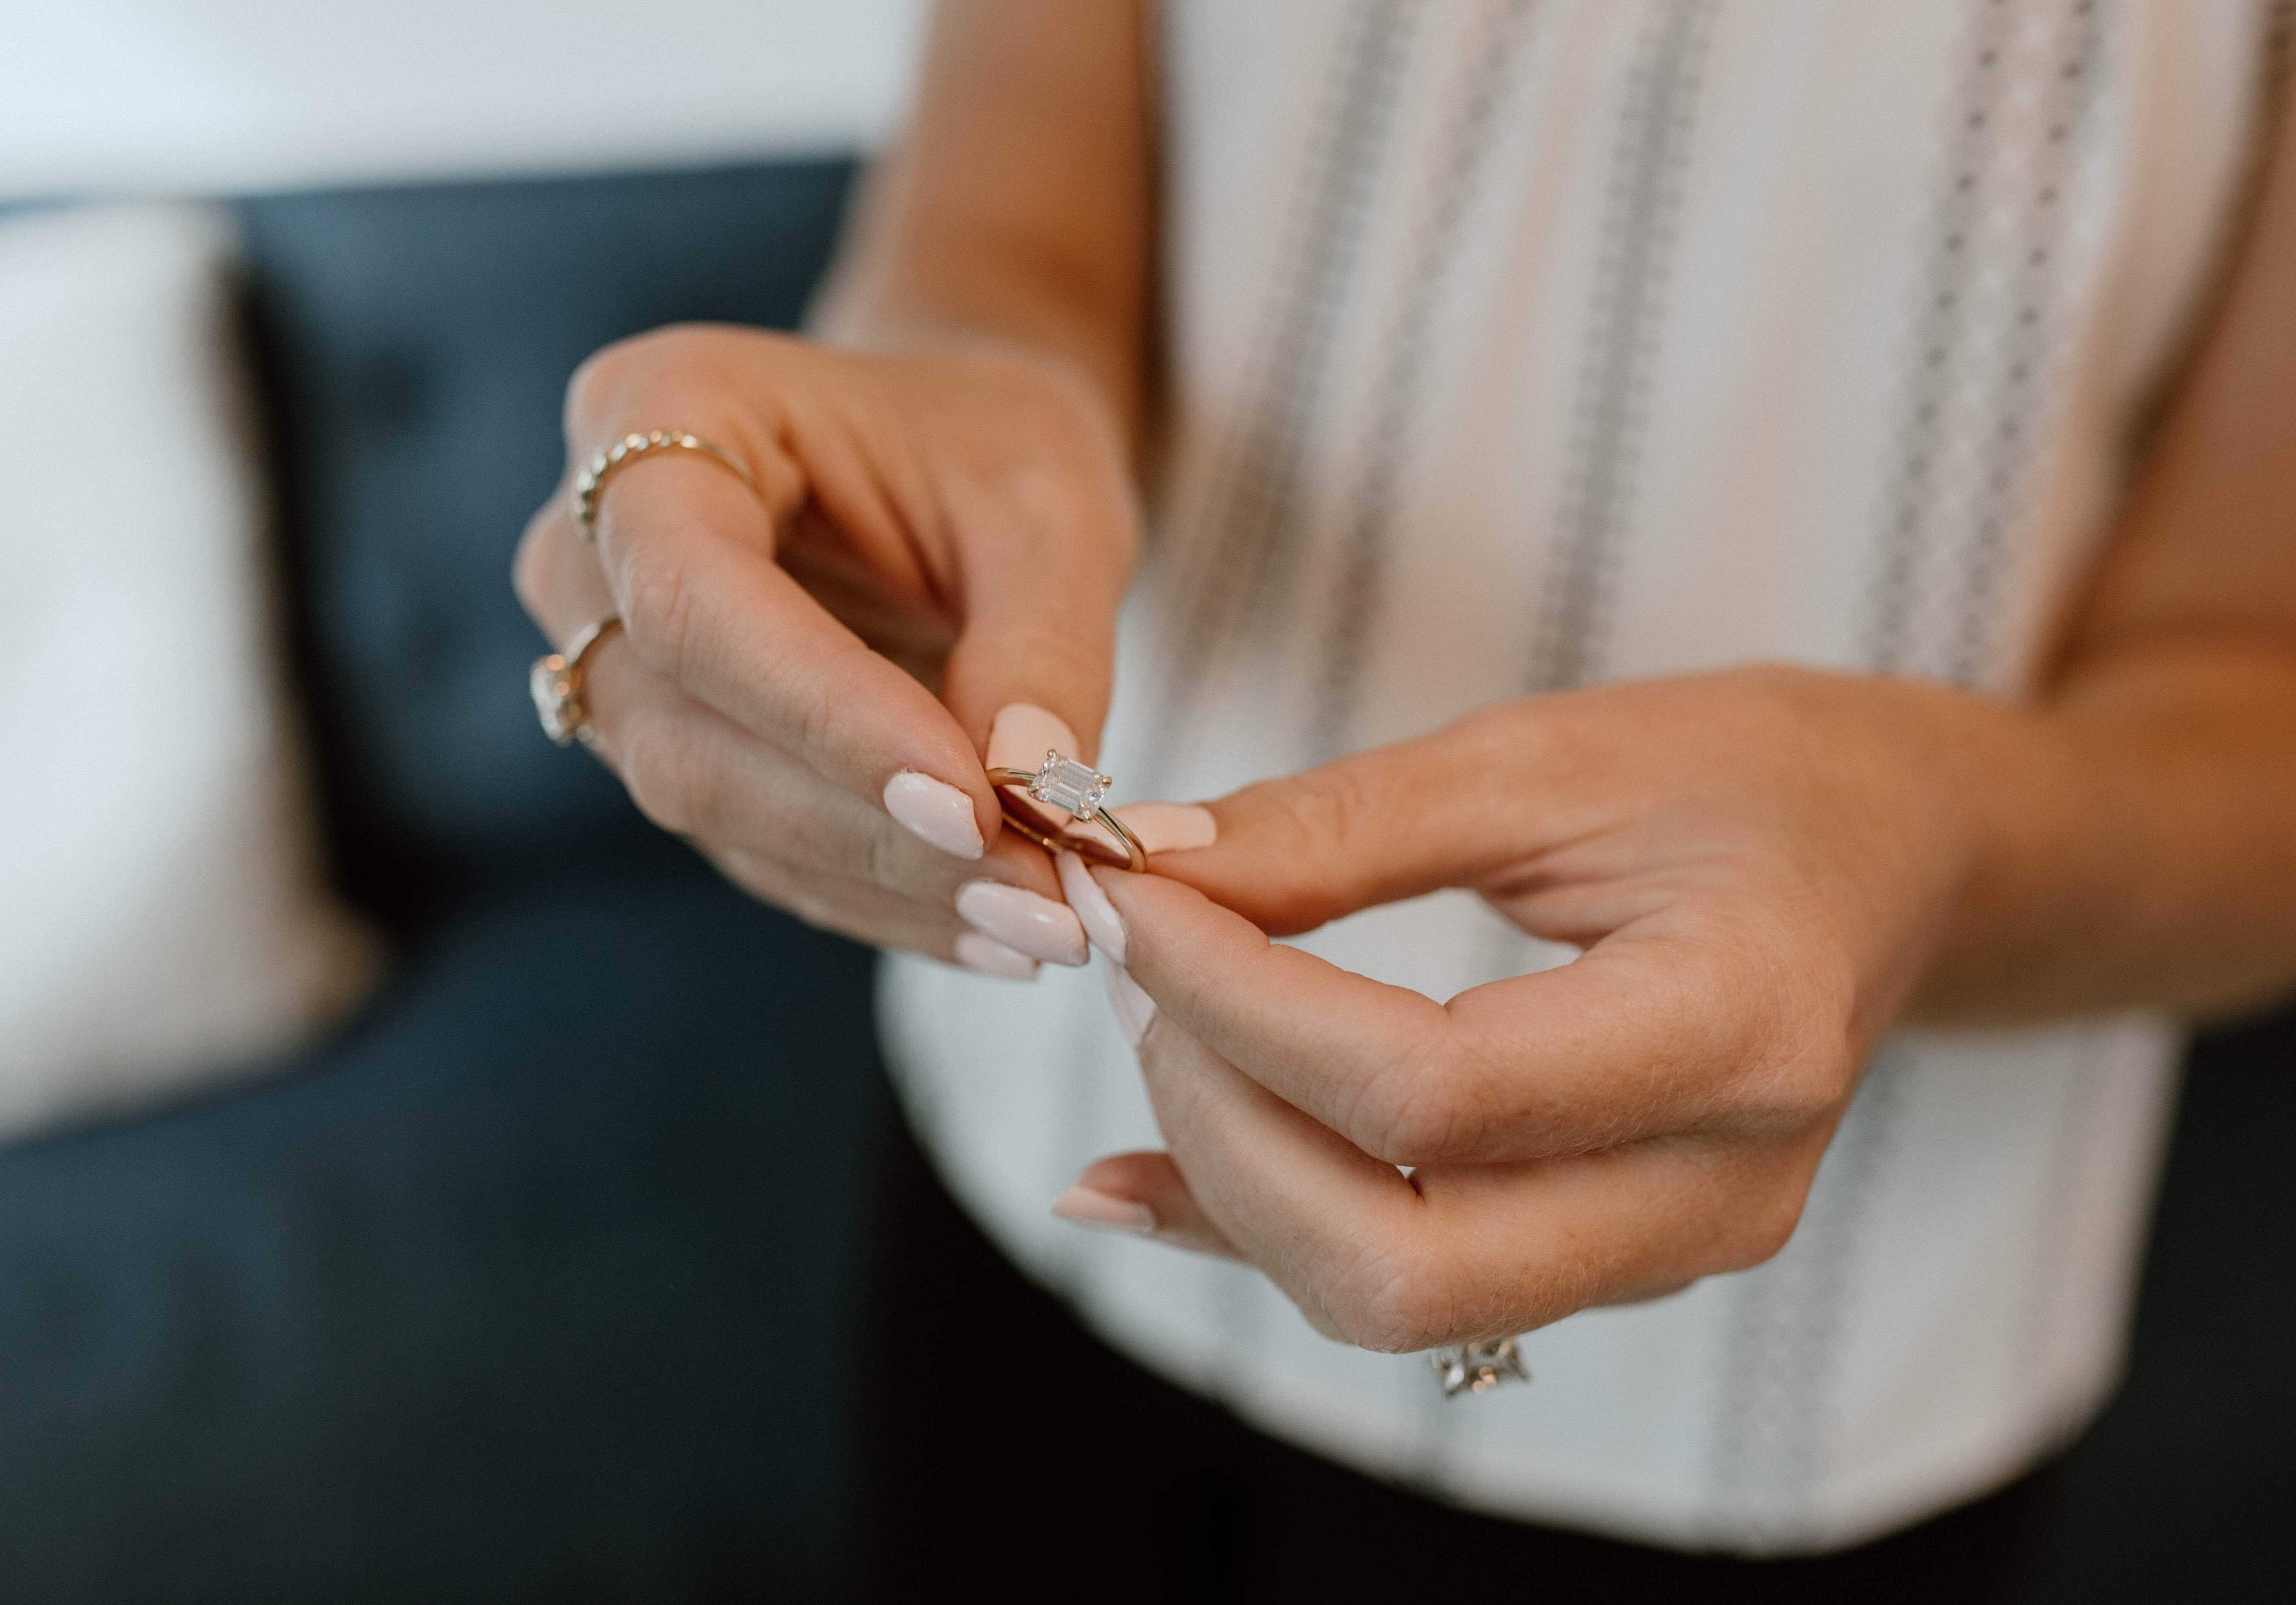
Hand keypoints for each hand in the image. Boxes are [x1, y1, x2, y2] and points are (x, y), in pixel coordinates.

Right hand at [514, 325, 1184, 973]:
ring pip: (716, 809)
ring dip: (885, 883)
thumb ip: (1041, 641)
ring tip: (1041, 926)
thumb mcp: (1051, 505)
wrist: (952, 452)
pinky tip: (996, 928)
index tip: (973, 809)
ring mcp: (611, 662)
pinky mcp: (671, 754)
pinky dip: (883, 897)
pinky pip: (757, 849)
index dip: (825, 716)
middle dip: (871, 828)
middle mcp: (590, 548)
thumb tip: (1031, 794)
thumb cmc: (990, 441)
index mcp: (656, 410)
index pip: (694, 598)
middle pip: (688, 729)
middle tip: (1040, 901)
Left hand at [1052, 668, 2023, 1348]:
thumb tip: (1142, 872)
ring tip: (1156, 1019)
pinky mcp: (1614, 1258)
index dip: (1239, 1004)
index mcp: (1738, 1029)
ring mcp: (1675, 1246)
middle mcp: (1720, 1187)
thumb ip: (1338, 828)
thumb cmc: (1746, 773)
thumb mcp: (1548, 757)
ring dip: (1229, 1174)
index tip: (1127, 899)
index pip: (1431, 1092)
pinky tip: (1141, 1171)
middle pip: (1400, 1261)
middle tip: (1137, 964)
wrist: (1894, 856)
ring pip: (1391, 1300)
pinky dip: (1262, 1232)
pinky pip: (1408, 1291)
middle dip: (1219, 1119)